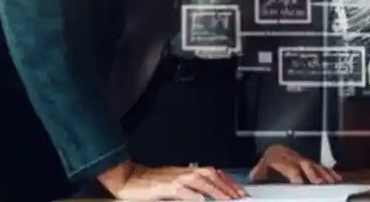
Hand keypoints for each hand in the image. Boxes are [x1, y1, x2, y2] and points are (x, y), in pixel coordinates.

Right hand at [101, 161, 245, 199]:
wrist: (129, 178)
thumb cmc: (149, 183)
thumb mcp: (174, 187)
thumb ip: (190, 191)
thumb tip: (204, 197)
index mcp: (189, 171)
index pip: (215, 174)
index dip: (228, 182)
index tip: (239, 191)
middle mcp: (186, 172)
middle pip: (213, 177)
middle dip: (228, 187)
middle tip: (240, 196)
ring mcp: (178, 179)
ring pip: (203, 183)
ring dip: (217, 191)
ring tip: (229, 199)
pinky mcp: (167, 188)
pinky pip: (184, 192)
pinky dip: (194, 196)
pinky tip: (202, 201)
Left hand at [249, 144, 340, 184]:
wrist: (273, 150)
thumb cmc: (266, 164)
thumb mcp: (259, 169)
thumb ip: (258, 174)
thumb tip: (254, 178)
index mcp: (279, 158)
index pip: (288, 166)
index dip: (295, 174)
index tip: (300, 183)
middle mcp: (293, 157)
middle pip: (305, 164)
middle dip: (312, 173)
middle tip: (320, 183)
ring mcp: (302, 158)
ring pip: (314, 164)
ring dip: (324, 173)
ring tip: (332, 182)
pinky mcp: (308, 161)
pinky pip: (320, 166)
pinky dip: (329, 172)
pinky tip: (337, 178)